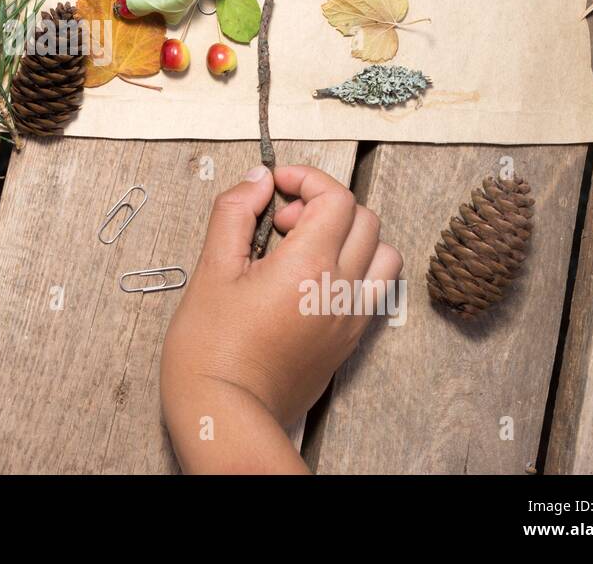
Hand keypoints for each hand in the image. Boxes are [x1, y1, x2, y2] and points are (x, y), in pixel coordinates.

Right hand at [161, 164, 401, 473]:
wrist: (225, 413)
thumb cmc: (211, 350)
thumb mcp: (211, 269)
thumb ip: (235, 214)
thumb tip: (257, 180)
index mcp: (309, 265)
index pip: (337, 198)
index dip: (308, 179)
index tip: (278, 185)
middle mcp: (342, 288)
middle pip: (364, 219)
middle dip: (324, 205)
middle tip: (281, 221)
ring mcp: (351, 317)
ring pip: (382, 255)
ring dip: (351, 237)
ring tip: (305, 248)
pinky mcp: (349, 341)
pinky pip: (375, 291)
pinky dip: (356, 270)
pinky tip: (313, 280)